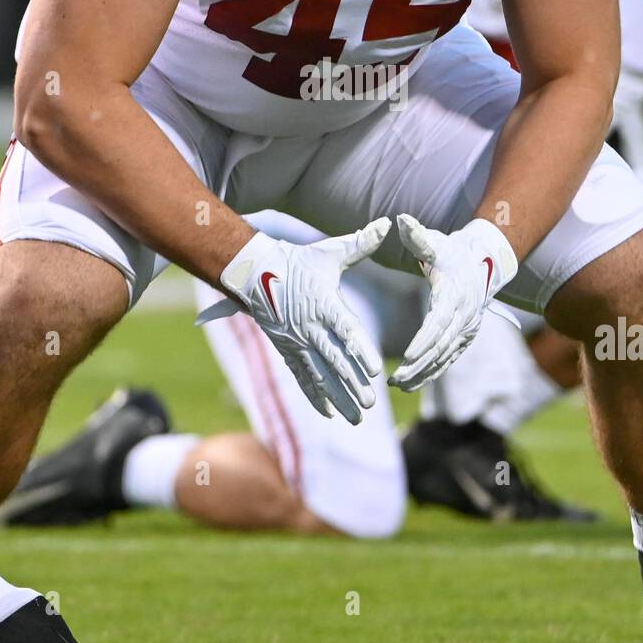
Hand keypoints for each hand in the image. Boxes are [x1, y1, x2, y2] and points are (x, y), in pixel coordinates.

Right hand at [196, 219, 391, 424]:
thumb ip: (360, 244)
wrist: (254, 272)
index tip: (375, 369)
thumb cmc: (297, 261)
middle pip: (333, 360)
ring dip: (338, 397)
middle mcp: (308, 327)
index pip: (344, 330)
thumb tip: (387, 225)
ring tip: (357, 417)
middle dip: (352, 383)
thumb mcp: (329, 252)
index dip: (359, 349)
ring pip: (319, 375)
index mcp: (323, 304)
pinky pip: (302, 377)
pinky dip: (315, 396)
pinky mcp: (287, 350)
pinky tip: (330, 413)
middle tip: (371, 402)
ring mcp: (296, 342)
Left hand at [390, 214, 517, 389]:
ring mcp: (468, 328)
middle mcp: (465, 315)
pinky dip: (432, 372)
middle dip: (419, 365)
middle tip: (395, 379)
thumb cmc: (451, 250)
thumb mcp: (434, 241)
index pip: (439, 322)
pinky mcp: (466, 336)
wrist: (483, 260)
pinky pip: (449, 358)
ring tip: (398, 384)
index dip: (424, 340)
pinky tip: (412, 383)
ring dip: (423, 373)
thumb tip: (399, 219)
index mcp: (455, 294)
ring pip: (446, 356)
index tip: (407, 356)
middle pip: (441, 345)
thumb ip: (416, 234)